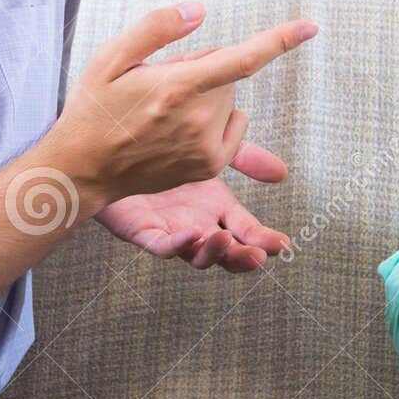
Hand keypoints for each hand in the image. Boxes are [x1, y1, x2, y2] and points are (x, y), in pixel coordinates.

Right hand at [42, 2, 317, 211]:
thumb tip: (201, 10)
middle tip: (160, 86)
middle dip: (203, 72)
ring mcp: (205, 147)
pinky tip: (179, 131)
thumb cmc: (93, 109)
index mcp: (176, 87)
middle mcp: (197, 120)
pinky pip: (233, 129)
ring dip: (208, 100)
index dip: (280, 41)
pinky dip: (215, 123)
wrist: (81, 169)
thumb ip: (158, 28)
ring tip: (164, 112)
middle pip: (227, 76)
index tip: (310, 27)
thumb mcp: (112, 57)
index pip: (241, 59)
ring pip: (229, 103)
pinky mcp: (208, 167)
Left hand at [96, 141, 291, 271]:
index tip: (282, 244)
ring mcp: (171, 229)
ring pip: (196, 255)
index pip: (247, 230)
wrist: (115, 141)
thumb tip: (282, 173)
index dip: (265, 240)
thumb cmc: (162, 146)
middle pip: (227, 251)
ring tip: (226, 242)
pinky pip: (162, 246)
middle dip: (244, 257)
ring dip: (214, 253)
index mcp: (216, 207)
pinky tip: (192, 234)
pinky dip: (178, 244)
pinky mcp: (143, 230)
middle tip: (259, 255)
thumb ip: (245, 157)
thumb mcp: (212, 147)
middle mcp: (197, 222)